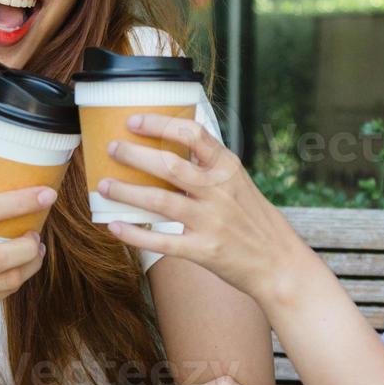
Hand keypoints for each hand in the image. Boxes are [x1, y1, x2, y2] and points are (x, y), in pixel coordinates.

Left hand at [96, 113, 308, 302]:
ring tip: (103, 186)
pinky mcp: (203, 251)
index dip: (160, 125)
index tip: (133, 121)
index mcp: (228, 169)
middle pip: (170, 166)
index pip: (193, 135)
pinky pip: (162, 242)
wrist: (280, 263)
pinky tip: (115, 227)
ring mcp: (211, 222)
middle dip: (135, 155)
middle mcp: (219, 192)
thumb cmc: (254, 220)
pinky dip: (135, 234)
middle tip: (111, 148)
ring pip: (160, 202)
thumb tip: (172, 144)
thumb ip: (209, 166)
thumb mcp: (239, 183)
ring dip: (127, 192)